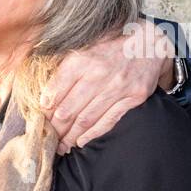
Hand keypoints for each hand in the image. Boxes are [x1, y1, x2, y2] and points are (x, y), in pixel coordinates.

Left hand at [40, 19, 173, 153]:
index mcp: (82, 59)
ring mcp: (117, 87)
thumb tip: (45, 95)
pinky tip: (81, 141)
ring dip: (70, 136)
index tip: (41, 118)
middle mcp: (99, 73)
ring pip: (86, 119)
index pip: (55, 90)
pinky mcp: (133, 97)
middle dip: (55, 128)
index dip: (45, 108)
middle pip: (68, 109)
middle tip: (48, 137)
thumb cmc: (110, 47)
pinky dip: (92, 134)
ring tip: (61, 146)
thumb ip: (65, 68)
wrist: (149, 44)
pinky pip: (108, 121)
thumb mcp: (84, 47)